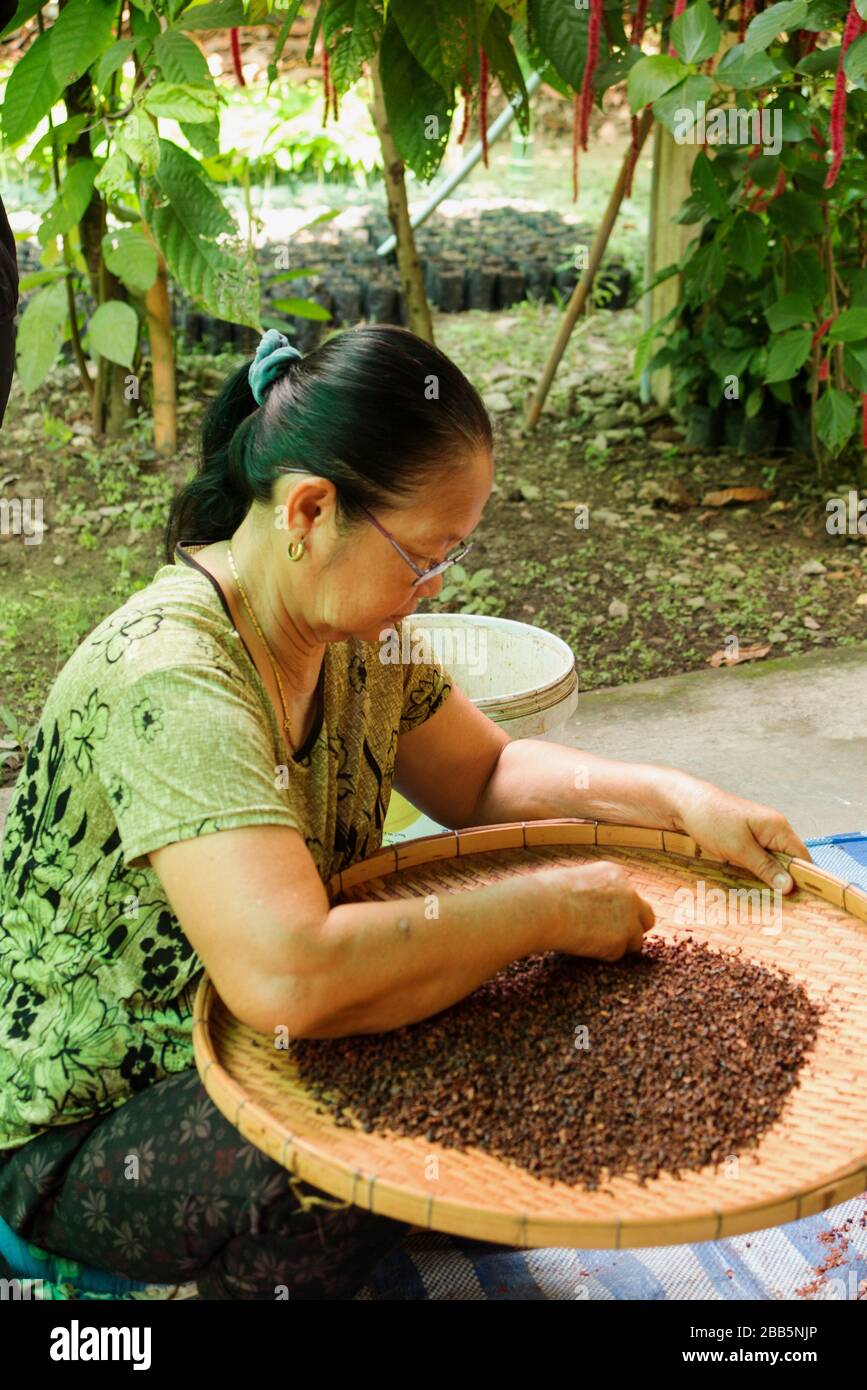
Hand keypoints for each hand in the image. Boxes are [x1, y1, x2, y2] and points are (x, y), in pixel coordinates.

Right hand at [539, 860, 655, 960]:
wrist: (541, 908)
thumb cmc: (544, 896)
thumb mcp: (573, 883)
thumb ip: (592, 894)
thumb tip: (592, 912)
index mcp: (614, 875)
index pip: (629, 897)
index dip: (618, 912)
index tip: (604, 921)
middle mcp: (629, 892)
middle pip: (646, 917)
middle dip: (633, 929)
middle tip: (611, 938)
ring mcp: (629, 916)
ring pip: (635, 940)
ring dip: (617, 945)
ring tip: (588, 943)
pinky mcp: (622, 938)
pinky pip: (618, 954)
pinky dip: (603, 955)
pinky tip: (583, 946)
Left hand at [671, 779, 812, 891]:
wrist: (685, 804)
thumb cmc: (712, 820)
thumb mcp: (739, 848)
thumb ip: (765, 867)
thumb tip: (790, 886)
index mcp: (778, 827)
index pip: (802, 857)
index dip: (805, 879)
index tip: (802, 902)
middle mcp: (774, 829)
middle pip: (790, 861)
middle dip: (786, 882)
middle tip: (781, 907)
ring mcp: (760, 834)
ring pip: (774, 862)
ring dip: (770, 879)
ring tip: (767, 900)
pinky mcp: (747, 839)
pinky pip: (760, 859)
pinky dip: (758, 872)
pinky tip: (753, 886)